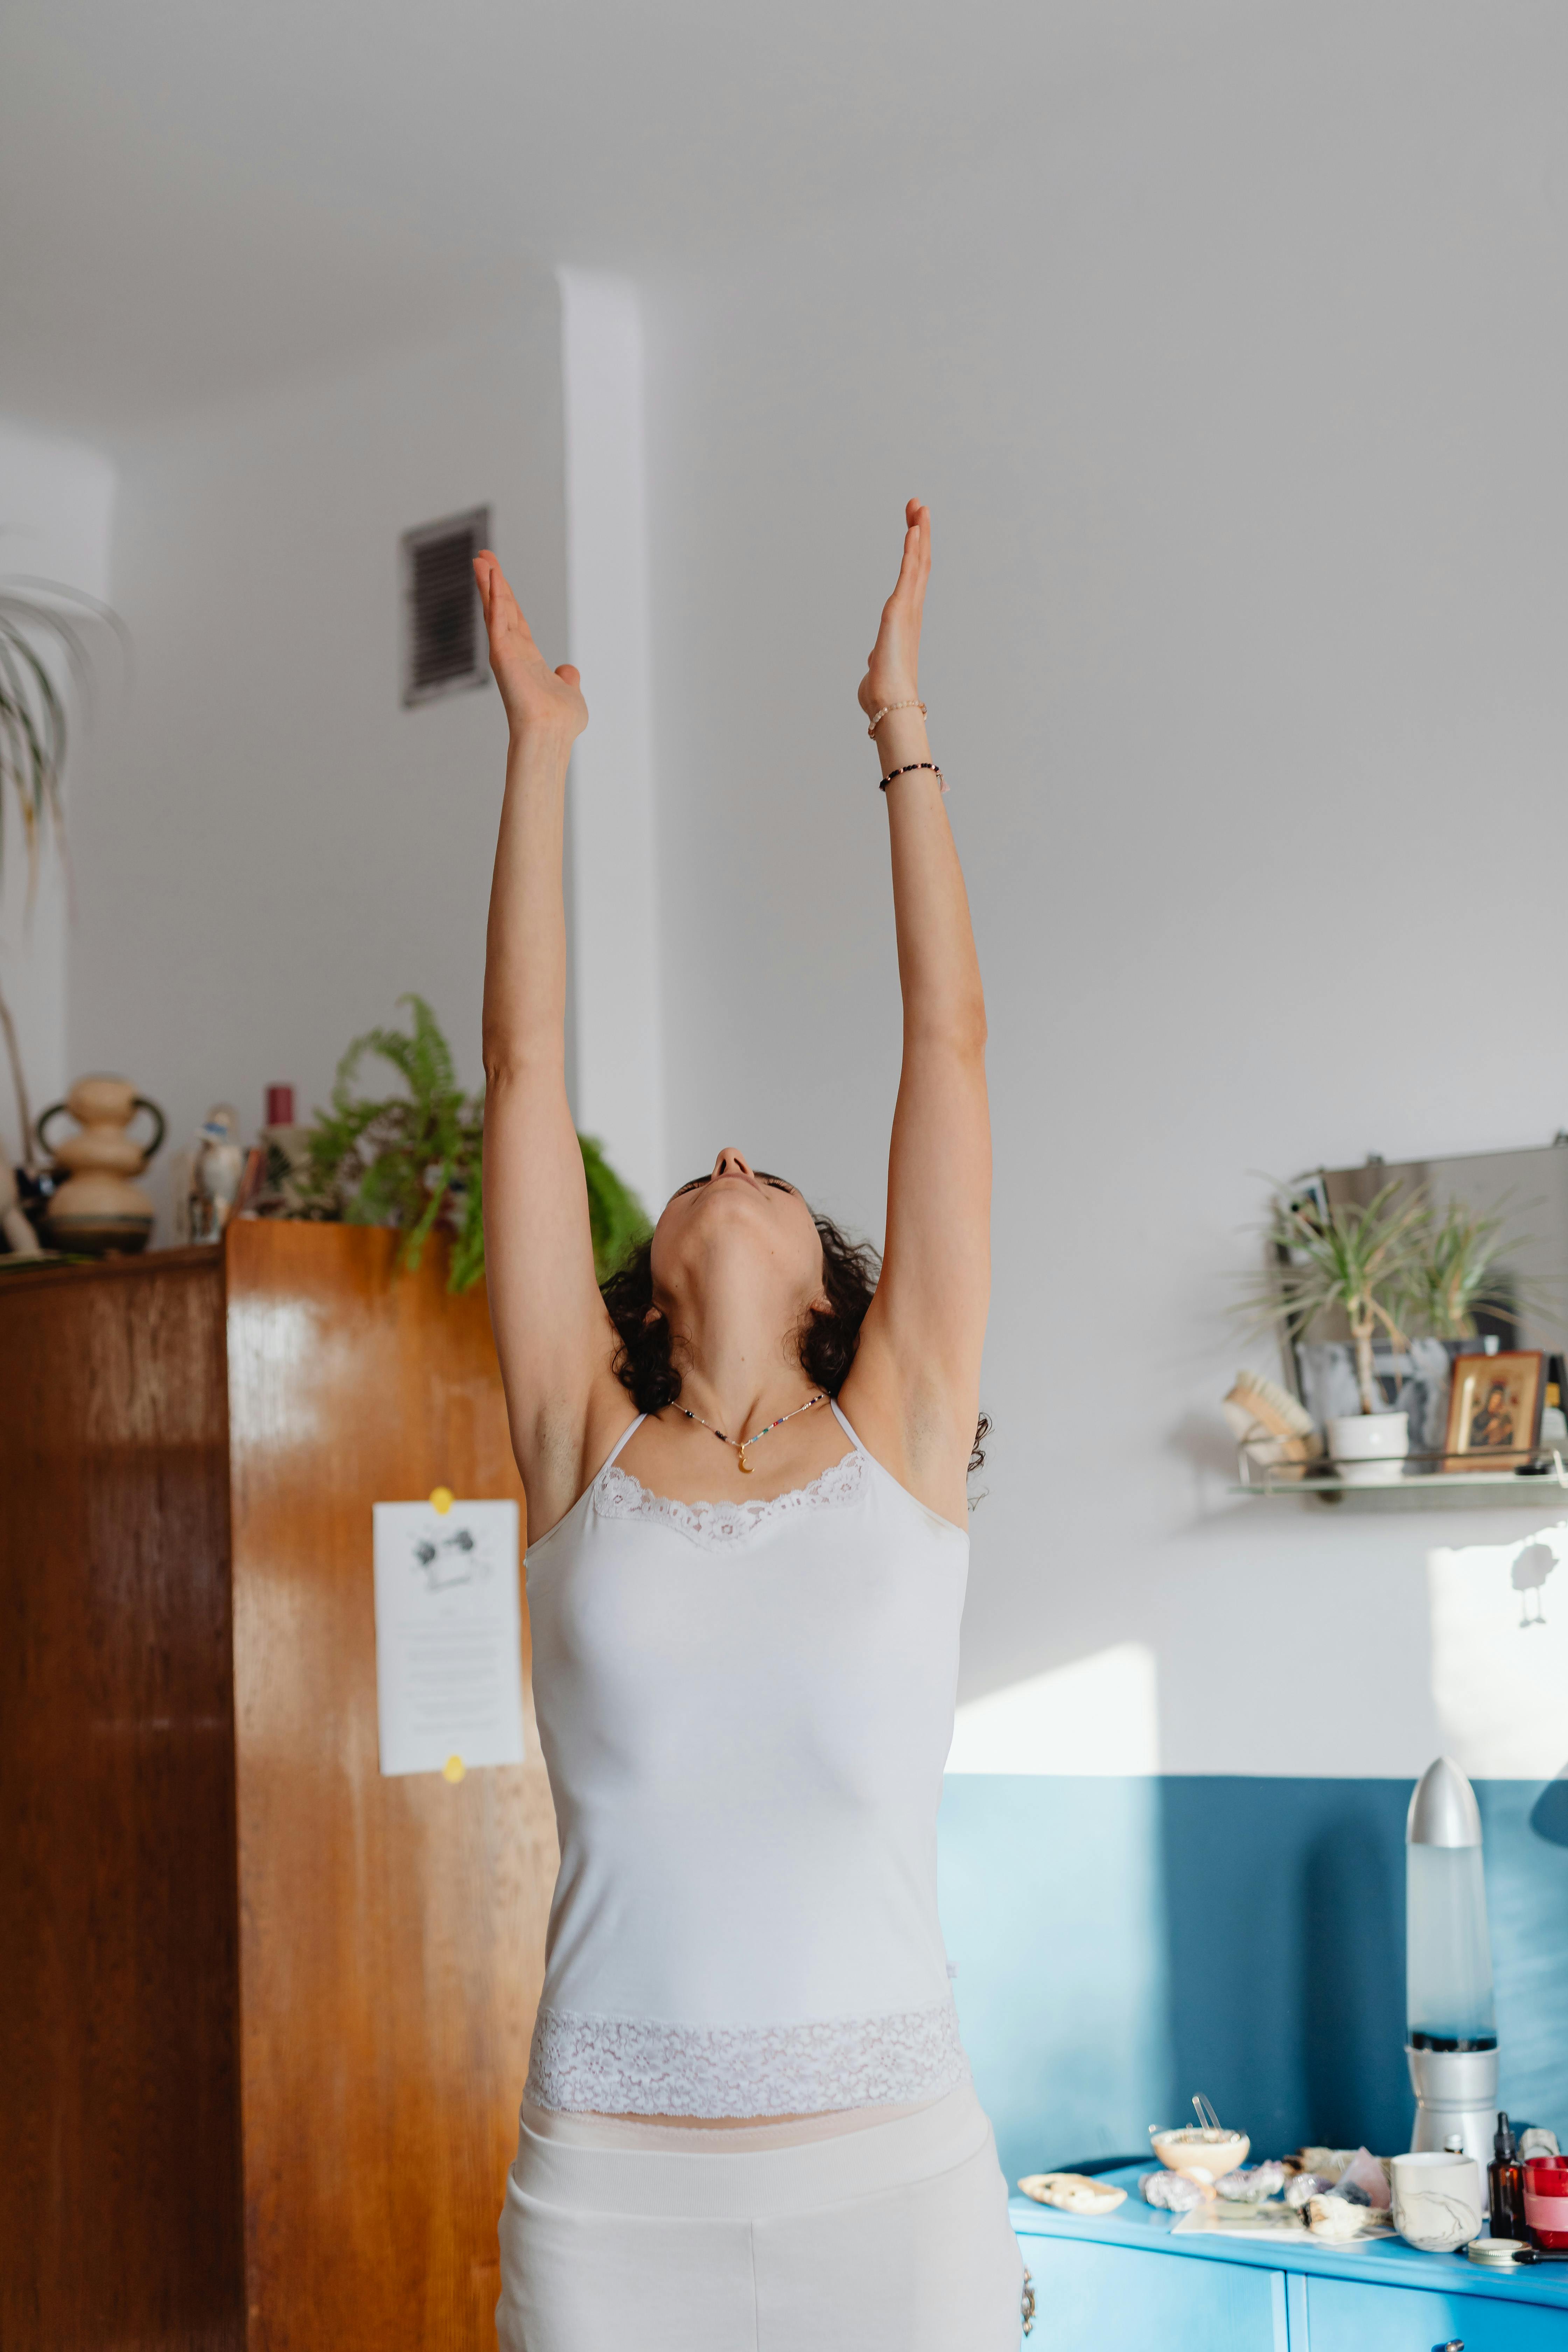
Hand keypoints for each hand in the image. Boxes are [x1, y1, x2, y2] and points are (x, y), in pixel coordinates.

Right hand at [474, 552, 586, 743]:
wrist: (552, 734)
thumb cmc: (560, 723)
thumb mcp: (571, 694)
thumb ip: (568, 681)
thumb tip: (569, 672)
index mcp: (528, 659)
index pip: (515, 620)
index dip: (507, 598)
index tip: (498, 576)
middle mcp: (514, 652)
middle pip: (501, 609)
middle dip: (493, 582)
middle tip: (483, 557)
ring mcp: (506, 652)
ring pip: (495, 609)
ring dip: (489, 582)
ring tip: (481, 558)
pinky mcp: (502, 653)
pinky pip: (497, 617)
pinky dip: (494, 595)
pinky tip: (490, 575)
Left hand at [857, 500, 930, 723]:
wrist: (889, 705)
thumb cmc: (883, 694)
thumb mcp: (878, 668)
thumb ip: (879, 659)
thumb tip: (876, 662)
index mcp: (906, 622)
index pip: (913, 580)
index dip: (915, 552)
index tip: (913, 528)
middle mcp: (911, 613)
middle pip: (919, 565)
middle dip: (919, 534)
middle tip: (918, 507)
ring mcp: (908, 610)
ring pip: (918, 564)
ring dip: (918, 534)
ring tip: (918, 508)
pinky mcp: (900, 612)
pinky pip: (909, 575)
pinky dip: (912, 551)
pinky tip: (913, 531)